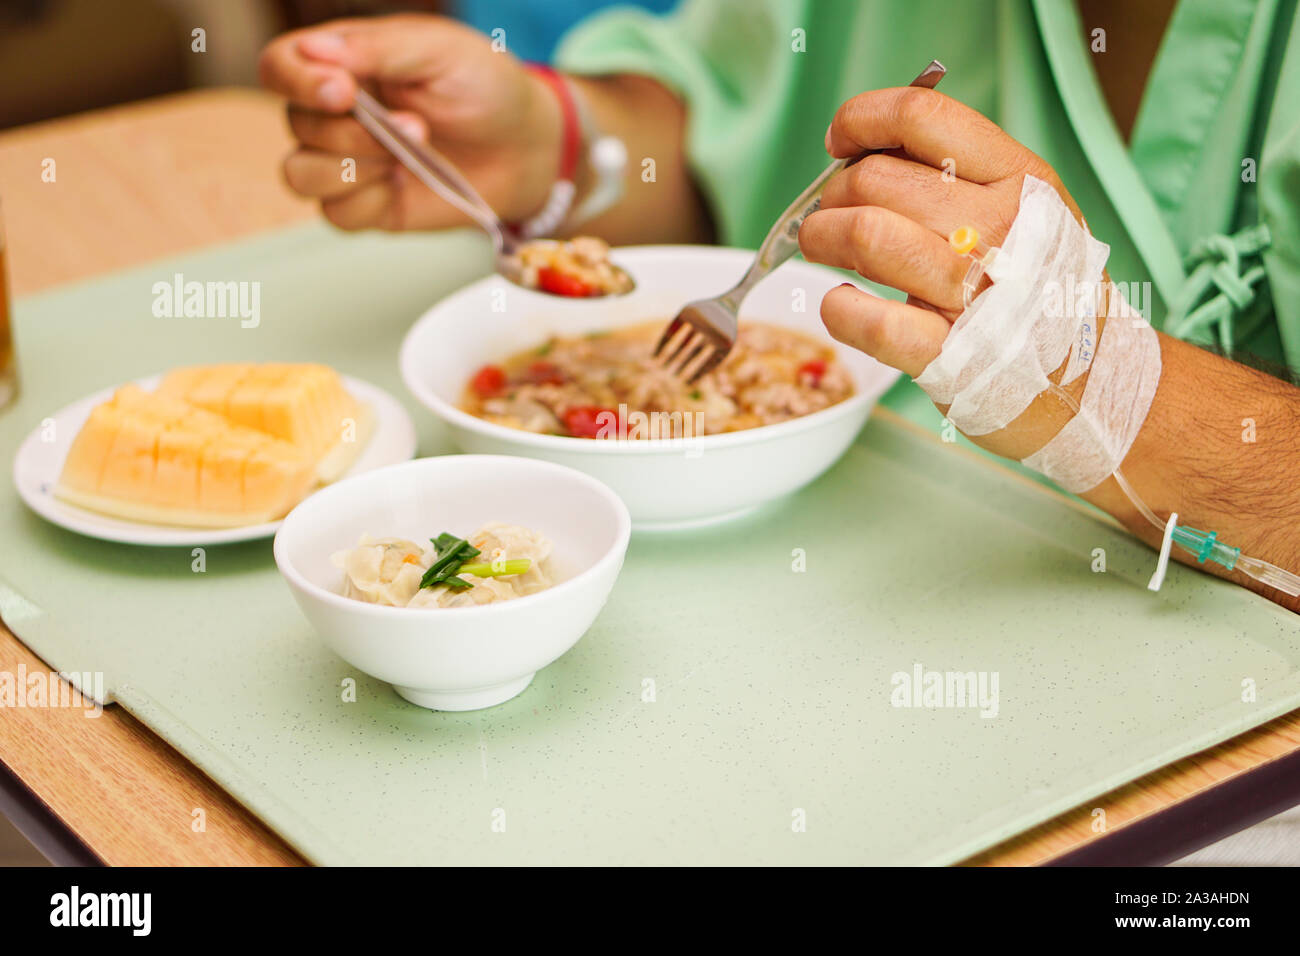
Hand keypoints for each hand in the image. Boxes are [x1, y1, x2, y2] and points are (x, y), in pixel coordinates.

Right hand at [259, 14, 560, 229]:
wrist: (527, 148)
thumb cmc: (487, 88)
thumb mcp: (441, 52)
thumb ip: (379, 48)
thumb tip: (312, 50)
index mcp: (346, 62)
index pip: (281, 65)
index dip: (296, 80)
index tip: (343, 92)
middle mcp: (337, 112)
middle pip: (296, 123)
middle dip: (352, 131)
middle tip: (416, 126)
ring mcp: (350, 162)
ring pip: (300, 174)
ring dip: (351, 167)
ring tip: (408, 155)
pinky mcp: (369, 206)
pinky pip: (335, 214)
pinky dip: (365, 201)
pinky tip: (402, 184)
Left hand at [798, 87, 1096, 458]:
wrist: (1093, 378)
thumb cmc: (1042, 287)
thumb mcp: (1028, 208)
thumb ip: (959, 172)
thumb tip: (864, 147)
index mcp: (1019, 178)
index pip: (921, 117)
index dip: (861, 120)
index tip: (839, 143)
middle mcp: (999, 227)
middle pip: (875, 179)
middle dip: (832, 193)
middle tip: (831, 213)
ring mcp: (975, 293)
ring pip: (866, 236)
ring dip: (821, 237)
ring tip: (822, 246)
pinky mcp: (949, 355)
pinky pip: (872, 322)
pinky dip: (839, 309)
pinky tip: (841, 304)